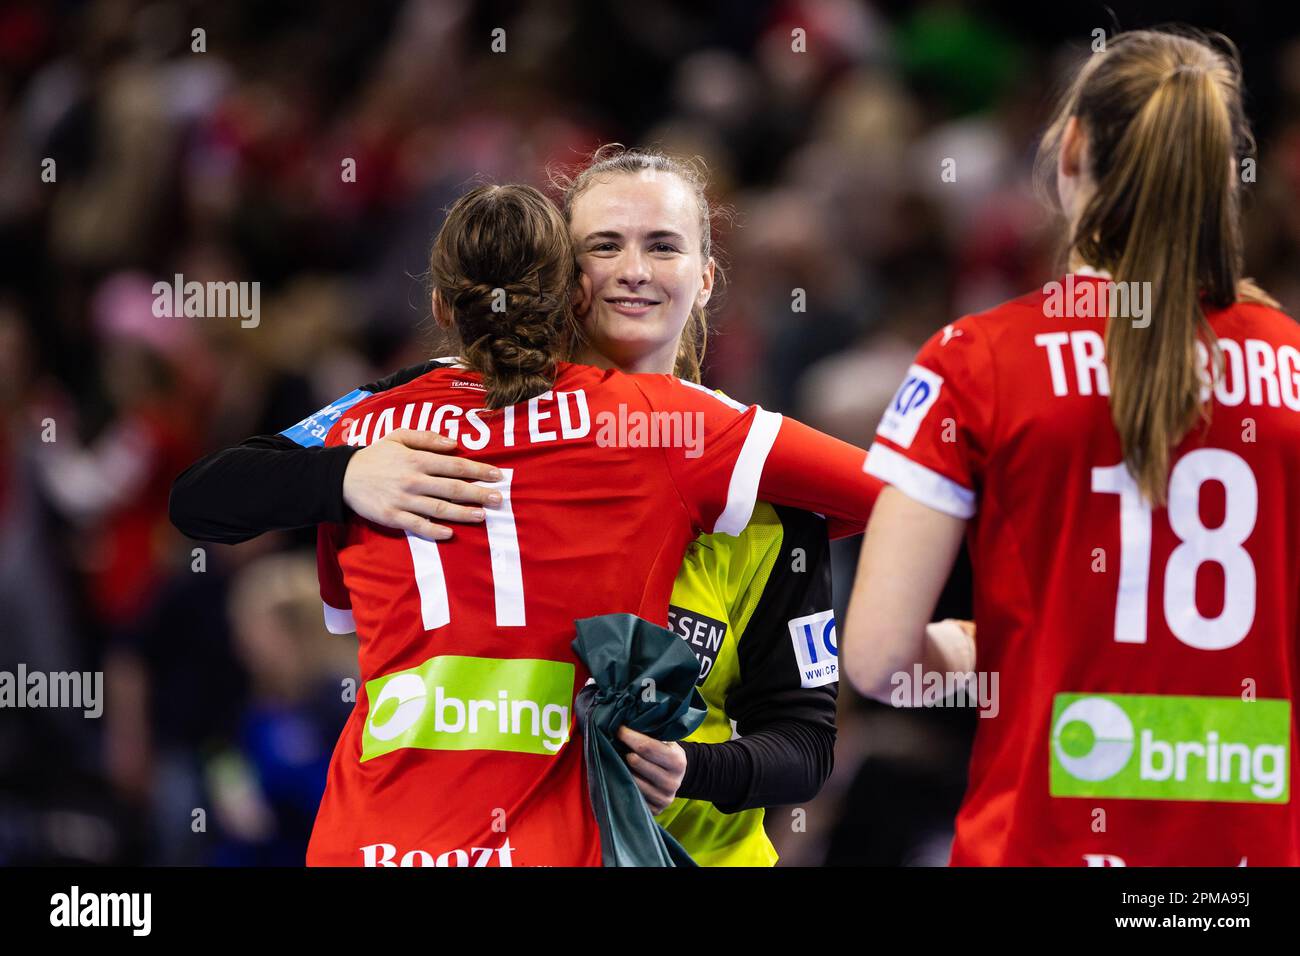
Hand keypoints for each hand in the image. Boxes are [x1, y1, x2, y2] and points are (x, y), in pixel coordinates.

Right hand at [342, 428, 503, 540]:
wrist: (342, 476)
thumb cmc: (375, 455)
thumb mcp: (398, 437)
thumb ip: (427, 438)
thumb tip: (454, 443)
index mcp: (417, 460)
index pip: (455, 465)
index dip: (479, 470)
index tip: (497, 475)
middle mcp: (413, 480)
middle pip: (453, 488)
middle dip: (478, 493)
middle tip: (499, 498)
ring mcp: (403, 500)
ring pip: (439, 509)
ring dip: (463, 513)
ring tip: (482, 516)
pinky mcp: (392, 517)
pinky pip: (417, 526)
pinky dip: (434, 531)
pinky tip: (450, 533)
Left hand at [618, 726, 685, 814]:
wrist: (678, 777)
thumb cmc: (666, 753)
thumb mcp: (667, 741)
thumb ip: (653, 733)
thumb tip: (627, 723)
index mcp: (677, 761)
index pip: (647, 747)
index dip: (629, 736)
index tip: (619, 729)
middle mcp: (672, 782)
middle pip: (636, 762)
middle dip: (623, 750)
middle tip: (616, 743)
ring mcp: (663, 798)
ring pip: (631, 779)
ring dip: (621, 768)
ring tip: (619, 759)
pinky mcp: (654, 810)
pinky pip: (632, 795)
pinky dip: (624, 784)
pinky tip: (623, 776)